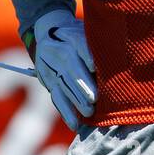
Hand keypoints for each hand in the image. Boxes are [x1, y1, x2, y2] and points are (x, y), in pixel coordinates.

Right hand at [32, 9, 95, 129]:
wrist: (48, 31)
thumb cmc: (75, 33)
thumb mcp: (84, 30)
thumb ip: (94, 42)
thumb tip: (105, 57)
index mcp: (70, 37)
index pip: (78, 44)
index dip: (85, 54)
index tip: (92, 65)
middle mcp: (58, 53)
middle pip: (70, 69)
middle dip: (82, 84)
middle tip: (94, 98)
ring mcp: (51, 69)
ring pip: (63, 86)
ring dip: (75, 100)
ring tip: (89, 112)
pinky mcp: (49, 82)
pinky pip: (57, 98)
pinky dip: (66, 112)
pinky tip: (75, 124)